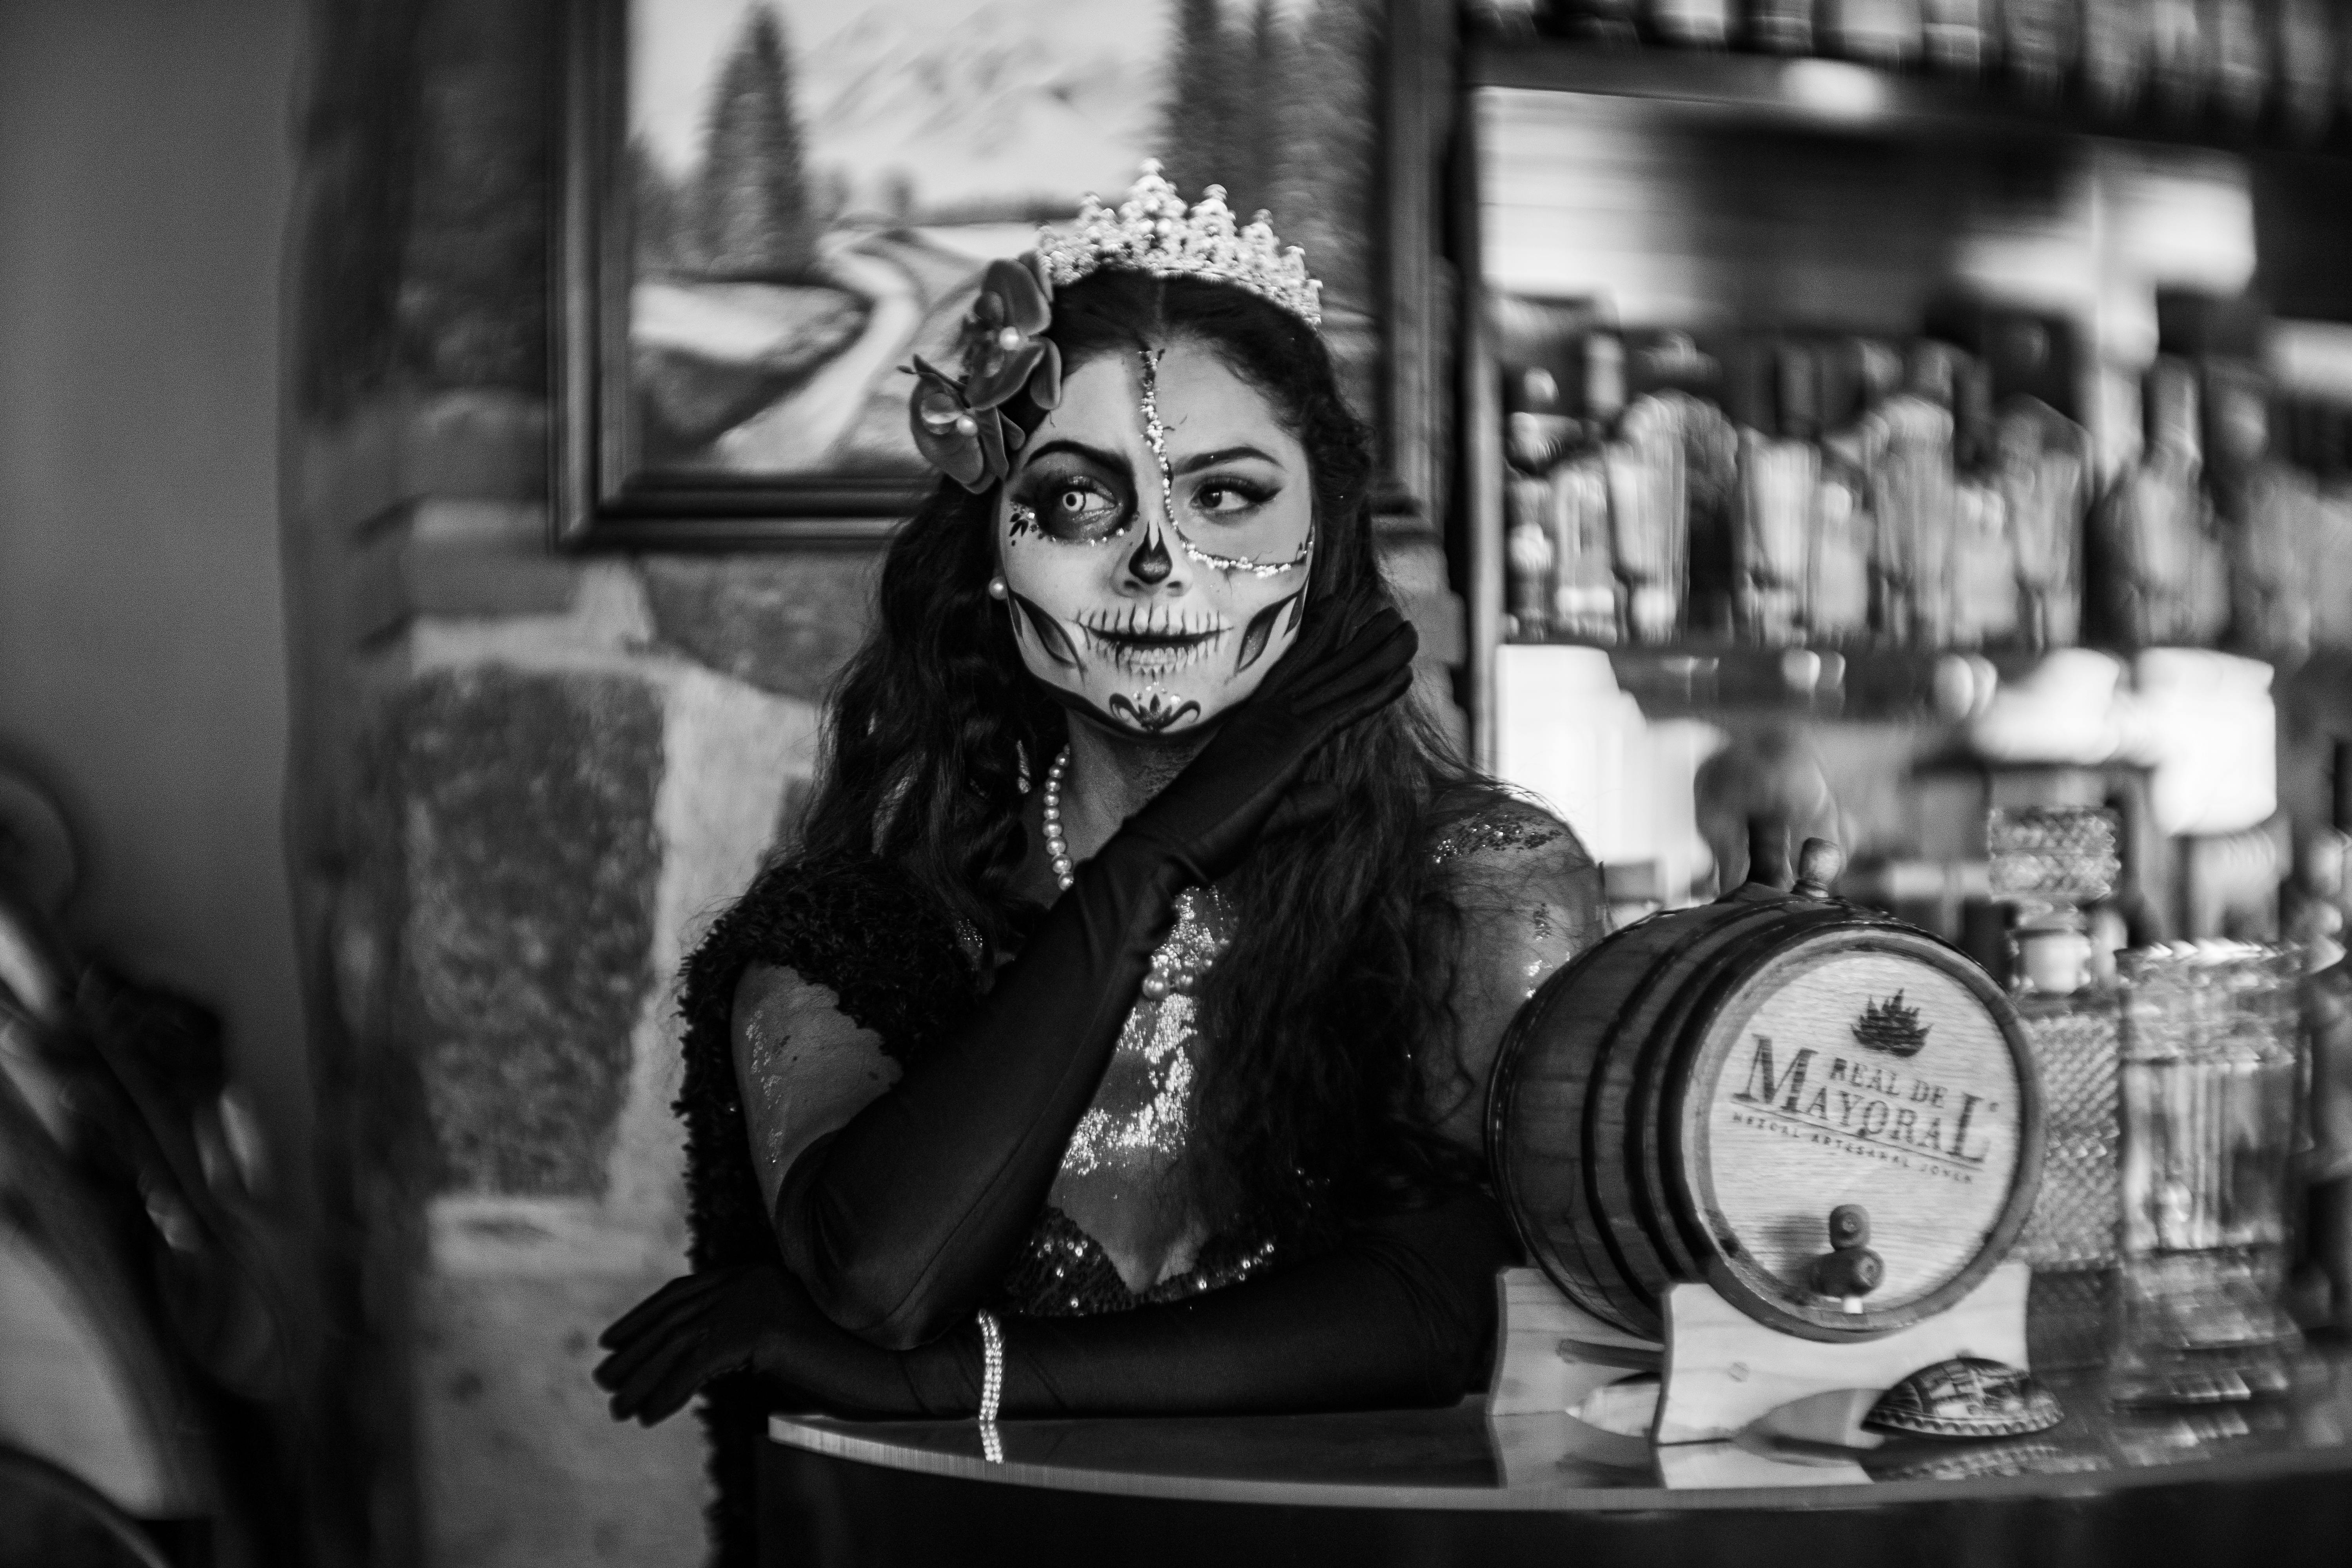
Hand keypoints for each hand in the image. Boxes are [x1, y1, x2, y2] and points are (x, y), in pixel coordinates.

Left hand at [594, 1264, 910, 1424]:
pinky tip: (649, 1415)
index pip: (685, 1291)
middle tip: (601, 1379)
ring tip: (616, 1408)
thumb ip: (746, 1341)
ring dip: (641, 1378)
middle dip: (633, 1350)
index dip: (643, 1315)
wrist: (891, 1357)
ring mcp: (754, 1300)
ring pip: (680, 1341)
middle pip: (675, 1316)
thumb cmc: (843, 1356)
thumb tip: (704, 1361)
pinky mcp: (758, 1328)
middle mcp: (749, 1280)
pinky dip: (668, 1392)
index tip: (612, 1338)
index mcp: (755, 1275)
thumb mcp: (784, 1343)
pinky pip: (699, 1365)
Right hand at [1123, 599, 1415, 883]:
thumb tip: (1335, 792)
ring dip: (1377, 654)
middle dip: (1361, 640)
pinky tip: (1403, 675)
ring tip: (1407, 629)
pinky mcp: (1291, 745)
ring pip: (1338, 681)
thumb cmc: (1204, 831)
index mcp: (1254, 724)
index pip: (1295, 672)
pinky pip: (1343, 712)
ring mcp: (1278, 725)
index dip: (1323, 640)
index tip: (1344, 610)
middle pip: (1323, 668)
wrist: (1172, 840)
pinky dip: (1375, 692)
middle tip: (1394, 616)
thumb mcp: (1267, 812)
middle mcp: (1267, 714)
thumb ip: (1303, 800)